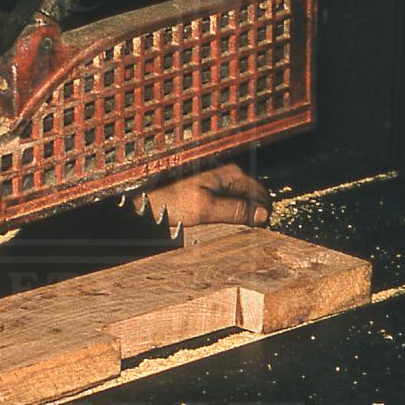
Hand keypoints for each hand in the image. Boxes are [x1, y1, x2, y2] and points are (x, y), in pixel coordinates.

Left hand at [127, 161, 270, 233]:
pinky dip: (223, 211)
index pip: (261, 194)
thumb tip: (263, 215)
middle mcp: (224, 171)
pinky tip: (213, 221)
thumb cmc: (168, 200)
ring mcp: (214, 176)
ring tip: (226, 229)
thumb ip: (236, 211)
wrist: (140, 195)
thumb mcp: (205, 209)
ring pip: (237, 198)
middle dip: (250, 213)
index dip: (263, 213)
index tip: (261, 231)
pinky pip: (223, 199)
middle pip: (251, 195)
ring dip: (236, 213)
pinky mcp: (203, 183)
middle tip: (244, 234)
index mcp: (229, 173)